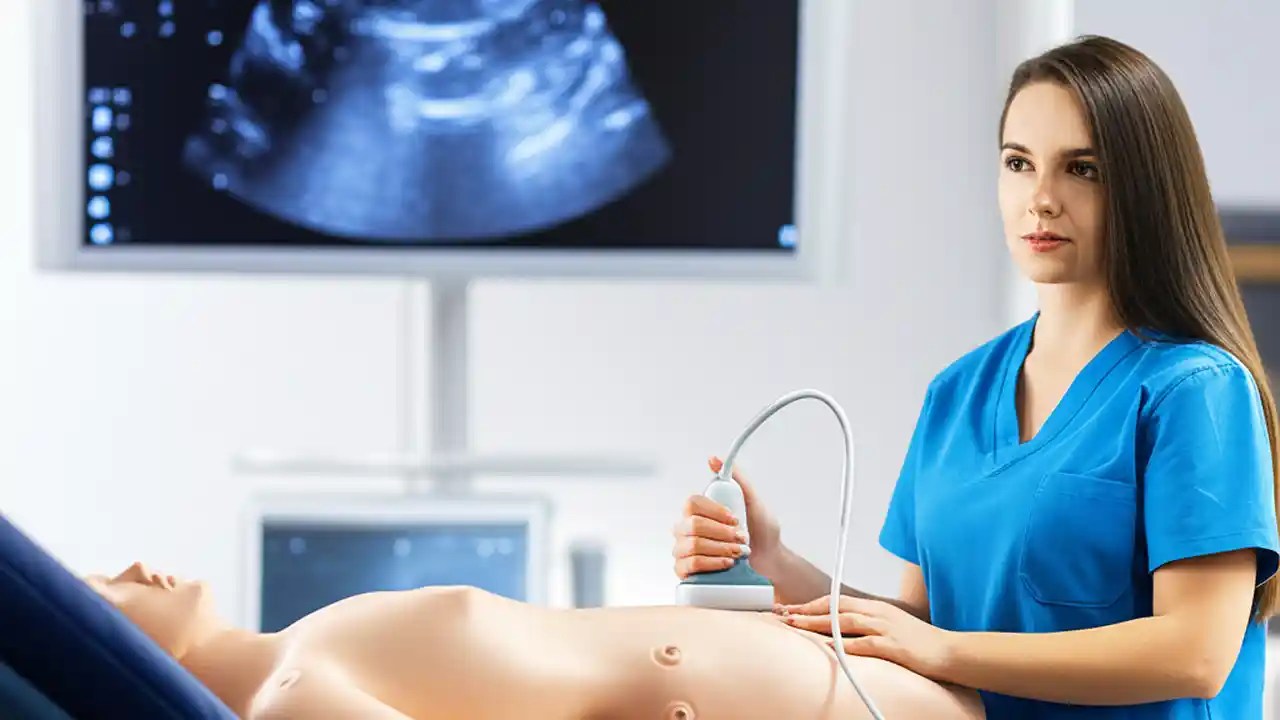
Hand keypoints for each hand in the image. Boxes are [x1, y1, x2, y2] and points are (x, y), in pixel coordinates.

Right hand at [671, 456, 783, 578]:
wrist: (769, 561)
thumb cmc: (761, 531)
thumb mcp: (753, 500)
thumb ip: (736, 478)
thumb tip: (713, 459)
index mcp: (699, 509)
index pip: (692, 503)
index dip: (714, 511)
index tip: (735, 518)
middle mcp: (687, 528)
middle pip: (692, 525)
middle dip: (723, 533)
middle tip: (741, 537)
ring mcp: (684, 549)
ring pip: (692, 546)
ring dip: (721, 549)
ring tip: (738, 552)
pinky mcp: (686, 571)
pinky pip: (690, 565)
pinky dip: (712, 564)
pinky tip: (726, 564)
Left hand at [778, 595, 954, 678]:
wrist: (949, 652)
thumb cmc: (918, 641)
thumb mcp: (889, 625)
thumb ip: (865, 624)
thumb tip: (838, 629)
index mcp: (875, 607)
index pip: (837, 601)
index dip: (812, 604)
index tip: (791, 609)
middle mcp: (878, 613)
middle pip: (836, 607)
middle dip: (808, 610)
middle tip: (785, 614)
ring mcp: (885, 629)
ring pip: (845, 621)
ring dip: (818, 623)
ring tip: (797, 625)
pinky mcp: (893, 646)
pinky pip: (865, 644)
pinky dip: (846, 644)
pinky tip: (830, 646)